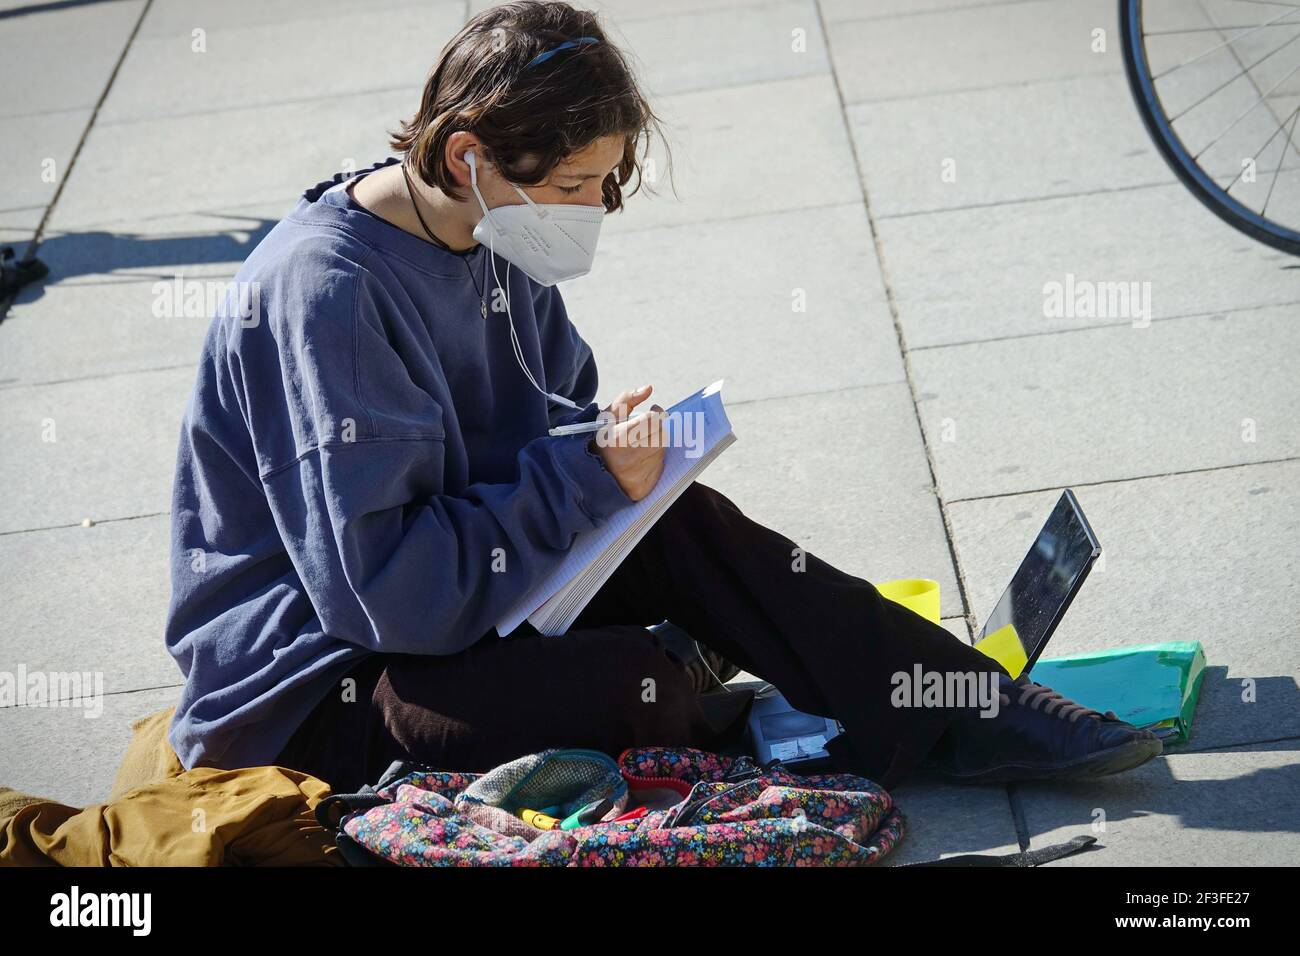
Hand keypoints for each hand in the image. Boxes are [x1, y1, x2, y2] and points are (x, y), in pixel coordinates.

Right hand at [591, 384, 666, 501]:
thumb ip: (627, 399)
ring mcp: (636, 476)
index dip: (656, 413)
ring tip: (638, 445)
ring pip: (662, 450)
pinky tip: (639, 460)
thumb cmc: (602, 440)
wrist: (590, 474)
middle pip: (661, 435)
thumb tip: (649, 388)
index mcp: (616, 439)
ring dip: (655, 444)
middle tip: (645, 429)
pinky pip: (660, 467)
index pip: (652, 420)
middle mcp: (627, 459)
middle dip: (656, 429)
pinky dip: (653, 460)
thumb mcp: (607, 417)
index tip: (653, 410)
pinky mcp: (643, 488)